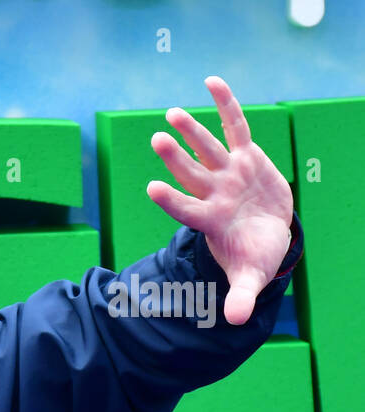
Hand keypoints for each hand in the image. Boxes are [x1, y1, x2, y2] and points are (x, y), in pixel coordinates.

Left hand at [146, 75, 293, 325]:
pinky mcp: (245, 156)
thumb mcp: (250, 277)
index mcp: (210, 221)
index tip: (151, 189)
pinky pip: (234, 126)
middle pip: (191, 174)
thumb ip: (239, 296)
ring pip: (206, 148)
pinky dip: (224, 105)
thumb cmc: (254, 256)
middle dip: (176, 157)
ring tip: (171, 114)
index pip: (186, 210)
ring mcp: (227, 174)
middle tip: (155, 139)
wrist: (267, 234)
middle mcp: (213, 194)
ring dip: (191, 131)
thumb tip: (234, 321)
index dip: (171, 200)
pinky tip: (211, 81)